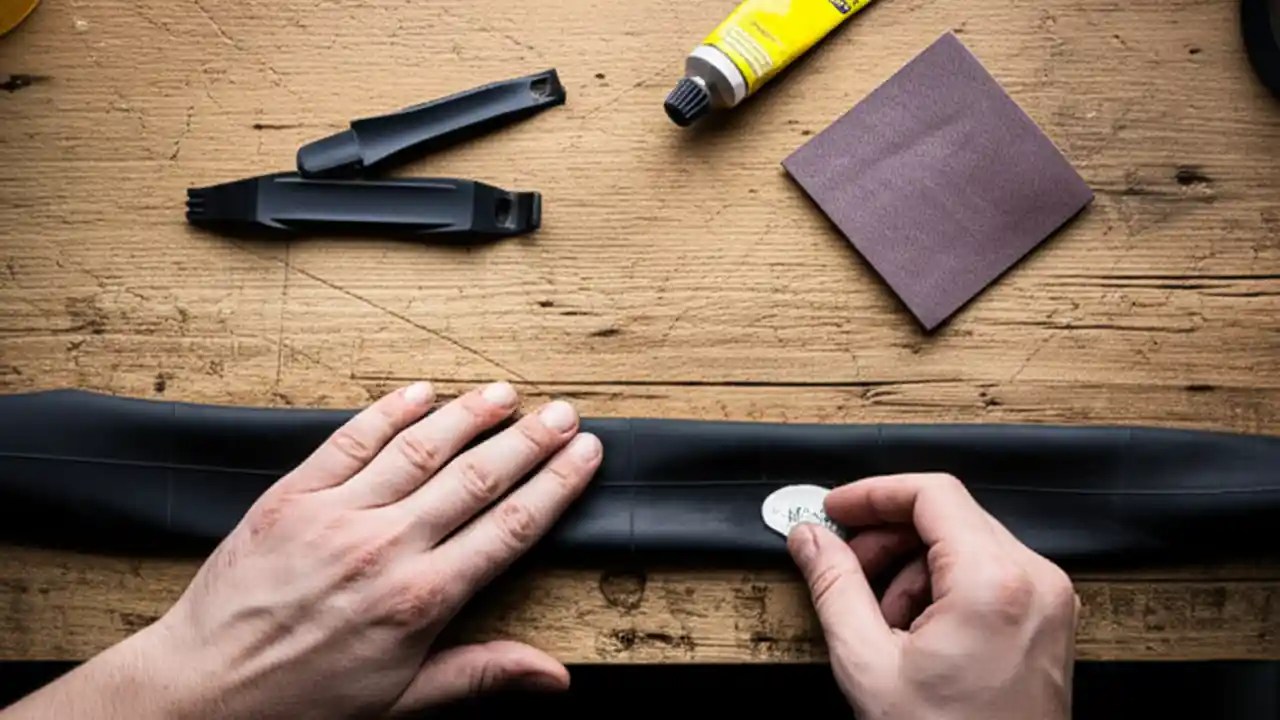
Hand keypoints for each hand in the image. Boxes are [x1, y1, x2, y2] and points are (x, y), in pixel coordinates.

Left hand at [4, 381, 602, 718]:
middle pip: (477, 478)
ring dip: (468, 416)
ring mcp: (338, 515)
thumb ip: (483, 673)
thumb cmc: (302, 701)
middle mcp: (386, 548)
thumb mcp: (402, 700)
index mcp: (422, 599)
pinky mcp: (293, 497)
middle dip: (529, 441)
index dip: (556, 486)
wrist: (203, 691)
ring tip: (505, 394)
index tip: (584, 455)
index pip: (510, 528)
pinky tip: (420, 393)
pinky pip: (350, 441)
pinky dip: (389, 412)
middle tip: (563, 413)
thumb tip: (557, 676)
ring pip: (420, 450)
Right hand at [787, 473, 1078, 719]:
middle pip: (949, 516)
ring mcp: (1048, 601)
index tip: (836, 510)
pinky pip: (988, 574)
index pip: (932, 493)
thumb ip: (833, 587)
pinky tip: (914, 631)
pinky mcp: (1047, 621)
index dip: (873, 493)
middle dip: (887, 536)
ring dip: (912, 566)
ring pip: (966, 544)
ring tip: (882, 619)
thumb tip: (810, 539)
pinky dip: (942, 587)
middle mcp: (1035, 582)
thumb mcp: (867, 664)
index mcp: (994, 583)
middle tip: (845, 566)